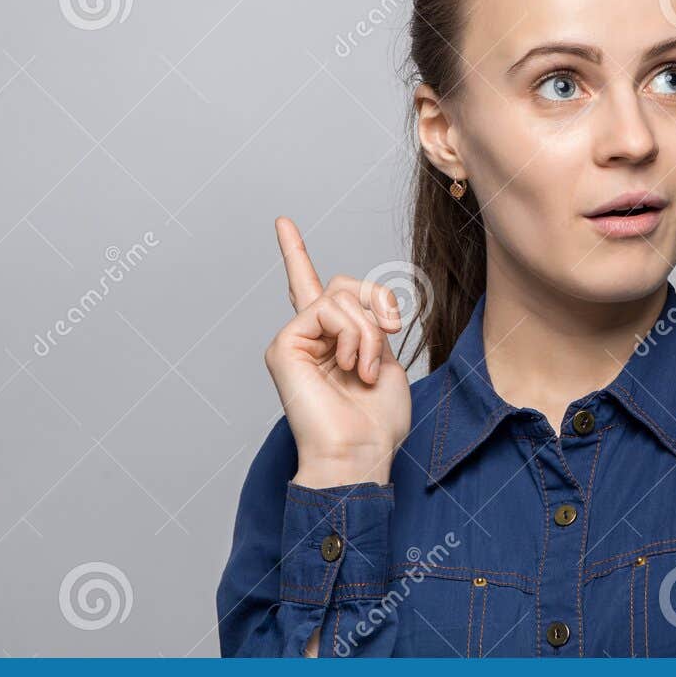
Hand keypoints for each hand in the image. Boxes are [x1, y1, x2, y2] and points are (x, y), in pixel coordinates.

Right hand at [264, 216, 411, 487]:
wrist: (359, 454)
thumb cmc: (377, 422)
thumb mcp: (387, 361)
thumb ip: (373, 325)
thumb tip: (368, 308)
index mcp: (331, 340)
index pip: (310, 286)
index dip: (295, 253)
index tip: (283, 223)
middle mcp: (307, 336)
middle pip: (344, 283)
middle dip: (379, 304)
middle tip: (393, 338)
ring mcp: (293, 339)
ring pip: (341, 294)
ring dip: (369, 330)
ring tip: (364, 368)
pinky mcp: (284, 345)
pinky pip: (328, 309)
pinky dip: (352, 335)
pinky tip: (350, 366)